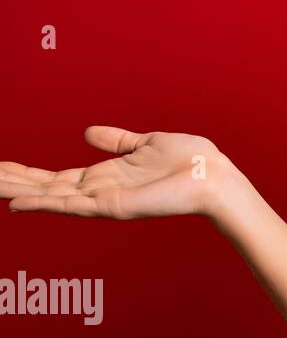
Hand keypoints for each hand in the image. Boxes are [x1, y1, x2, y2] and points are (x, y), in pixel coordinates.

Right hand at [1, 126, 232, 218]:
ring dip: (17, 192)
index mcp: (105, 175)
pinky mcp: (113, 206)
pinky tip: (17, 203)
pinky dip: (43, 204)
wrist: (214, 175)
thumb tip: (88, 131)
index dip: (26, 172)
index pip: (54, 176)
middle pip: (44, 187)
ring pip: (49, 196)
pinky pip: (71, 206)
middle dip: (12, 182)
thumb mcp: (145, 143)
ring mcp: (103, 200)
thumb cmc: (189, 160)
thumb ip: (116, 141)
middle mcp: (98, 190)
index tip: (0, 167)